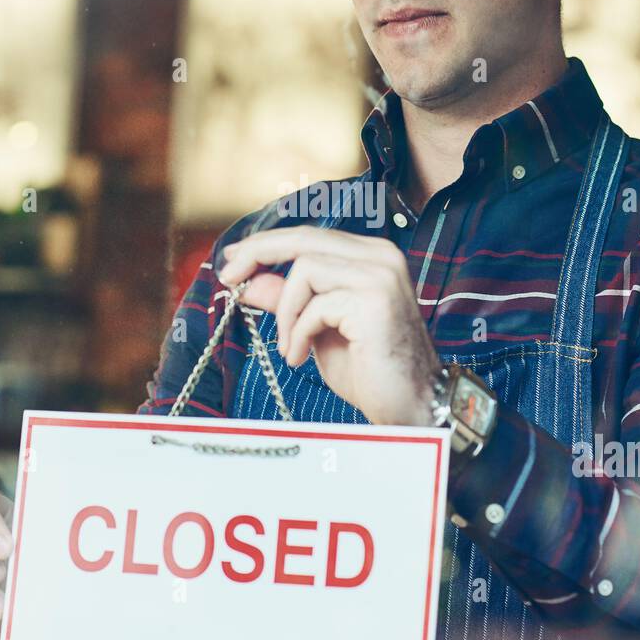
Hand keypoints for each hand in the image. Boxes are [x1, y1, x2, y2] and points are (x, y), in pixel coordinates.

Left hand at [218, 226, 439, 425]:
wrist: (410, 403)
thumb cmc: (368, 368)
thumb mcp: (317, 327)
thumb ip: (288, 299)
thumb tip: (249, 280)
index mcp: (370, 255)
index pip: (309, 236)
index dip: (266, 244)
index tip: (232, 260)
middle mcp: (380, 256)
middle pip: (303, 239)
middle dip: (258, 255)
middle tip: (229, 279)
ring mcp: (381, 275)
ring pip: (305, 270)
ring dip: (285, 313)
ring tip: (289, 347)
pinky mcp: (375, 300)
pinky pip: (314, 306)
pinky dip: (298, 333)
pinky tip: (301, 357)